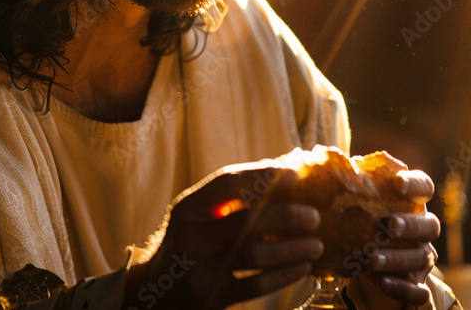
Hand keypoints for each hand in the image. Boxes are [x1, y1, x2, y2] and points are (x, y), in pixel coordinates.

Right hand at [125, 165, 322, 309]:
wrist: (154, 293)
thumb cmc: (189, 245)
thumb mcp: (196, 217)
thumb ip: (229, 199)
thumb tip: (282, 173)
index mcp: (188, 208)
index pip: (228, 182)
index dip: (264, 175)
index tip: (295, 175)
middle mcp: (190, 236)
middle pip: (247, 219)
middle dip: (287, 216)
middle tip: (314, 216)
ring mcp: (199, 269)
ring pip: (256, 255)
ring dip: (292, 249)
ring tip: (316, 245)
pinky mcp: (210, 298)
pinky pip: (256, 285)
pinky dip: (284, 275)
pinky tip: (302, 267)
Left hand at [357, 170, 440, 307]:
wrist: (367, 262)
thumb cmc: (362, 220)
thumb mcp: (356, 200)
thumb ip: (350, 181)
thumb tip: (326, 156)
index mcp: (412, 203)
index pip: (424, 187)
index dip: (415, 185)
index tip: (397, 183)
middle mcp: (422, 230)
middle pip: (430, 226)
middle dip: (410, 225)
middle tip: (388, 225)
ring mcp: (421, 258)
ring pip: (421, 258)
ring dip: (398, 258)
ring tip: (372, 259)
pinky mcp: (416, 285)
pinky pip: (418, 291)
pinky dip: (402, 288)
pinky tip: (382, 282)